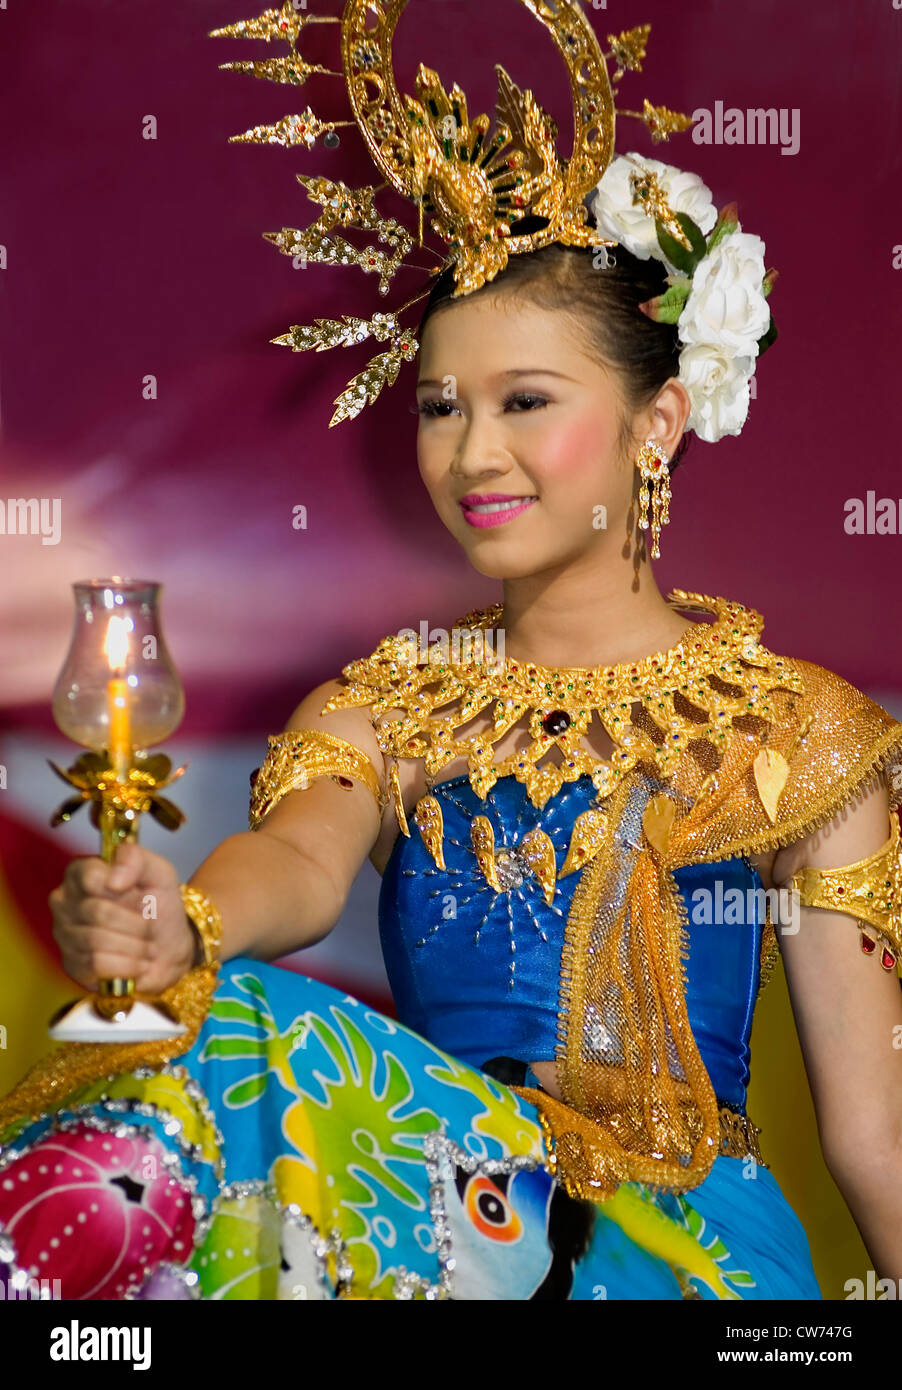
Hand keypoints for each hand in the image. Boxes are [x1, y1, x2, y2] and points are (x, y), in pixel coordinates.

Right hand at [48, 842, 197, 994]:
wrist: (168, 949)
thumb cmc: (158, 906)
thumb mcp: (159, 873)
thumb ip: (136, 860)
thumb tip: (113, 879)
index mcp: (81, 871)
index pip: (89, 875)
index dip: (119, 887)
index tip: (142, 894)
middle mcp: (65, 901)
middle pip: (97, 912)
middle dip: (135, 924)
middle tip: (150, 927)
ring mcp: (64, 933)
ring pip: (96, 941)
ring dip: (135, 946)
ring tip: (147, 946)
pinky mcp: (72, 964)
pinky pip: (97, 964)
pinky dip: (127, 965)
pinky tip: (138, 962)